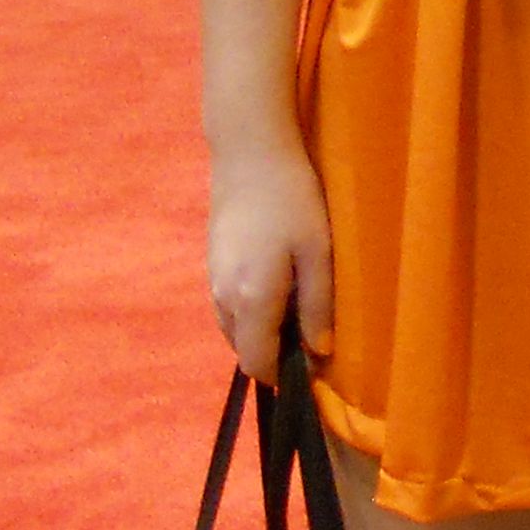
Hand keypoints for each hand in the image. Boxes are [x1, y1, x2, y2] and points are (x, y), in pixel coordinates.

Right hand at [208, 142, 337, 380]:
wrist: (249, 156)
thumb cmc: (293, 201)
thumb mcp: (318, 253)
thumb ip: (317, 305)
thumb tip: (319, 351)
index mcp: (251, 300)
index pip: (257, 363)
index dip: (284, 373)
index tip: (313, 362)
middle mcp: (223, 299)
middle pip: (244, 350)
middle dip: (274, 351)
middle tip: (311, 328)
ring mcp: (212, 281)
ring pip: (235, 329)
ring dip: (262, 331)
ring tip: (297, 303)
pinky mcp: (211, 265)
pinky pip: (228, 307)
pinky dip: (250, 311)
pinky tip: (277, 284)